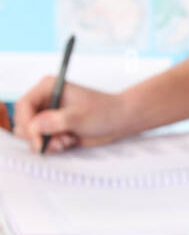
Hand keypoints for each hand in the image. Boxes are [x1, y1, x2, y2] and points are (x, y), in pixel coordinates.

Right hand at [13, 78, 132, 152]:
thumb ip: (57, 121)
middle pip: (23, 121)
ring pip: (30, 134)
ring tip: (66, 140)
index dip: (27, 125)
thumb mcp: (81, 116)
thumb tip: (35, 126)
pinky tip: (69, 141)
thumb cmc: (105, 111)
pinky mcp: (53, 128)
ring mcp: (48, 115)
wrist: (120, 120)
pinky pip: (41, 141)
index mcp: (48, 88)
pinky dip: (52, 146)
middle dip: (37, 136)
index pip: (24, 106)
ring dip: (46, 142)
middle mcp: (45, 100)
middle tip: (57, 142)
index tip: (39, 141)